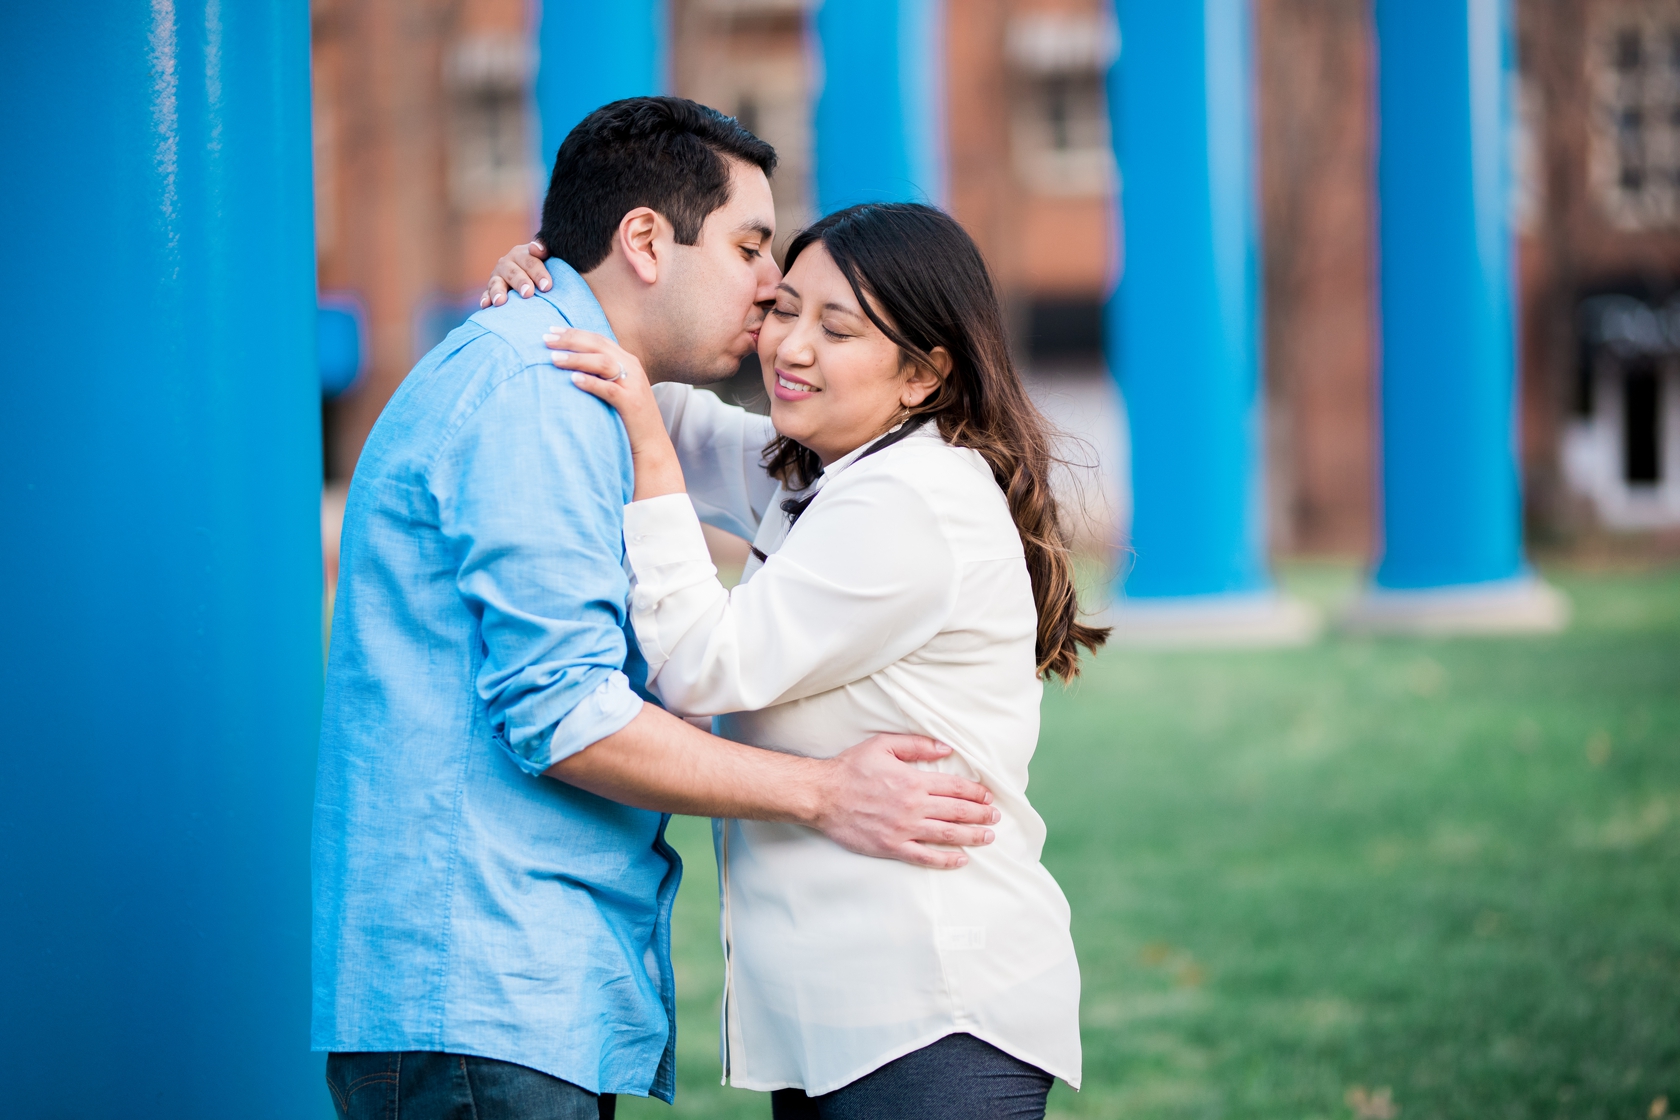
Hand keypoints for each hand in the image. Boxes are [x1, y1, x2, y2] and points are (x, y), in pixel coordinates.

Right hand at [481, 240, 552, 306]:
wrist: (531, 278)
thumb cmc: (543, 270)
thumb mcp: (547, 257)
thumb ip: (544, 249)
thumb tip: (536, 248)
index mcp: (521, 253)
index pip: (530, 262)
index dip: (538, 273)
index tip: (547, 286)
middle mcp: (507, 263)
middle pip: (513, 273)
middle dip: (520, 282)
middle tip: (528, 293)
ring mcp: (497, 277)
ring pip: (496, 283)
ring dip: (498, 291)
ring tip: (500, 301)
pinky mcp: (491, 290)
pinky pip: (486, 294)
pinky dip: (486, 299)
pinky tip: (485, 305)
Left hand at [548, 327, 684, 500]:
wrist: (652, 446)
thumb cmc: (628, 419)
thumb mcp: (616, 389)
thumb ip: (601, 374)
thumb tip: (571, 366)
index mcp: (628, 361)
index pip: (598, 339)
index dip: (575, 333)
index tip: (551, 331)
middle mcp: (633, 368)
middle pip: (598, 345)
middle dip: (571, 340)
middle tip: (545, 340)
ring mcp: (634, 386)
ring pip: (603, 363)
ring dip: (576, 359)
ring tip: (553, 359)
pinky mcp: (632, 404)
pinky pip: (609, 389)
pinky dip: (591, 382)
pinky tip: (573, 380)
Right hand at [811, 734, 999, 868]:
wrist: (823, 795)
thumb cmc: (851, 768)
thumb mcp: (883, 745)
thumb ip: (917, 745)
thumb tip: (945, 748)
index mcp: (913, 780)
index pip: (954, 787)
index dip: (975, 793)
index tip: (988, 797)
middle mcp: (913, 806)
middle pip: (957, 811)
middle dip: (981, 815)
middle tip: (996, 818)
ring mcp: (904, 829)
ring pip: (947, 834)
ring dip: (972, 836)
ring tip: (988, 837)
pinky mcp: (892, 847)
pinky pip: (925, 857)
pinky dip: (946, 859)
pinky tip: (961, 859)